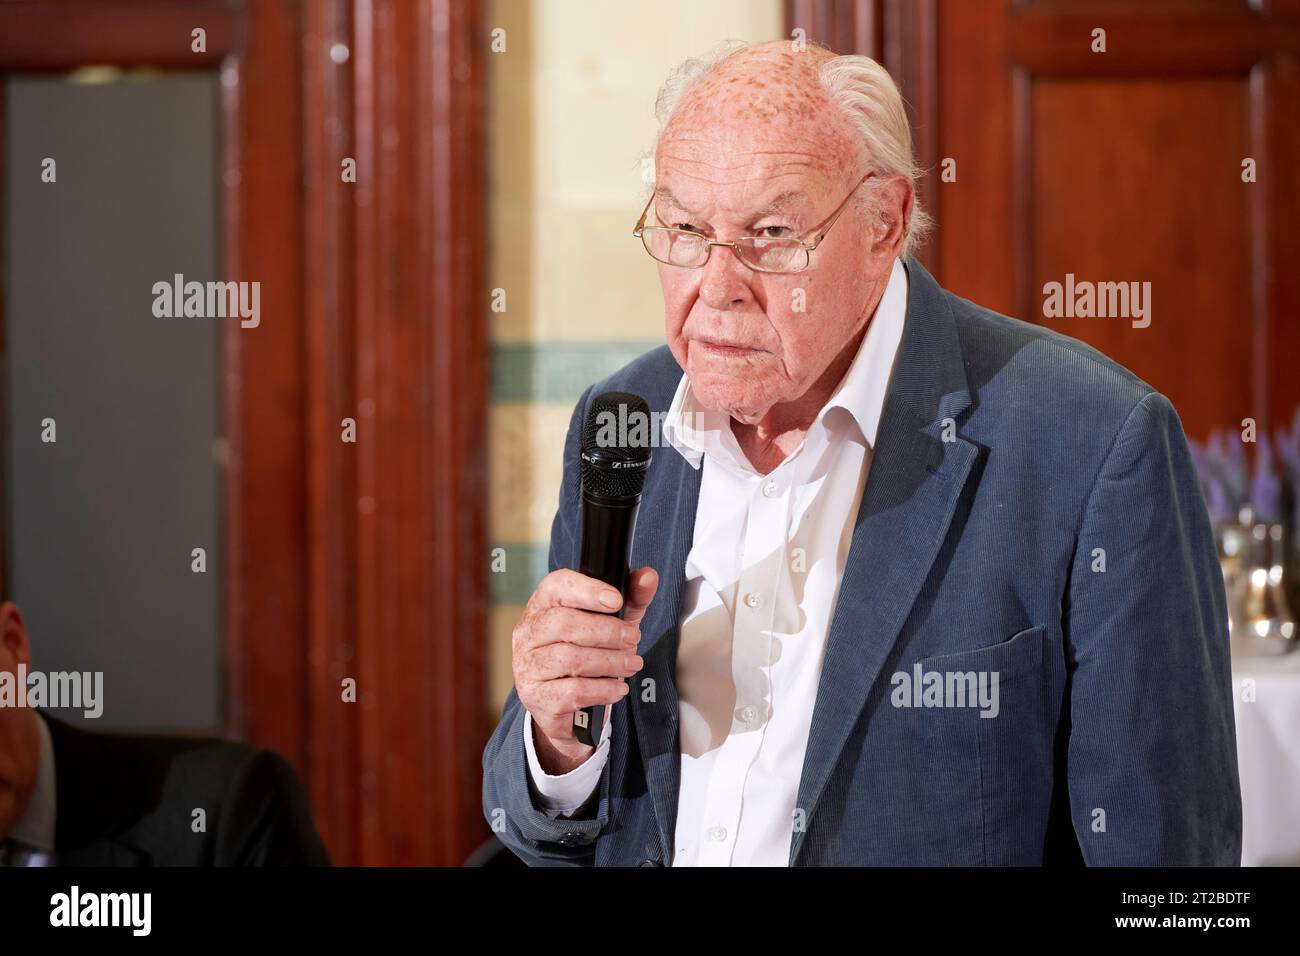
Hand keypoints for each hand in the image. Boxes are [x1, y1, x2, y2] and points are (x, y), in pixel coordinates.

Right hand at [513, 567, 657, 774]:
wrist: (562, 703)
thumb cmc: (585, 652)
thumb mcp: (610, 622)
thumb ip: (630, 599)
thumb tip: (648, 577)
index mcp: (541, 606)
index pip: (555, 586)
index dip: (586, 590)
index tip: (616, 601)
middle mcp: (527, 634)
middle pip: (563, 623)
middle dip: (606, 631)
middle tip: (633, 639)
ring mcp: (527, 667)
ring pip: (569, 659)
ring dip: (610, 662)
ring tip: (632, 664)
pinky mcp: (537, 697)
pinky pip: (573, 691)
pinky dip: (603, 689)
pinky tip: (618, 688)